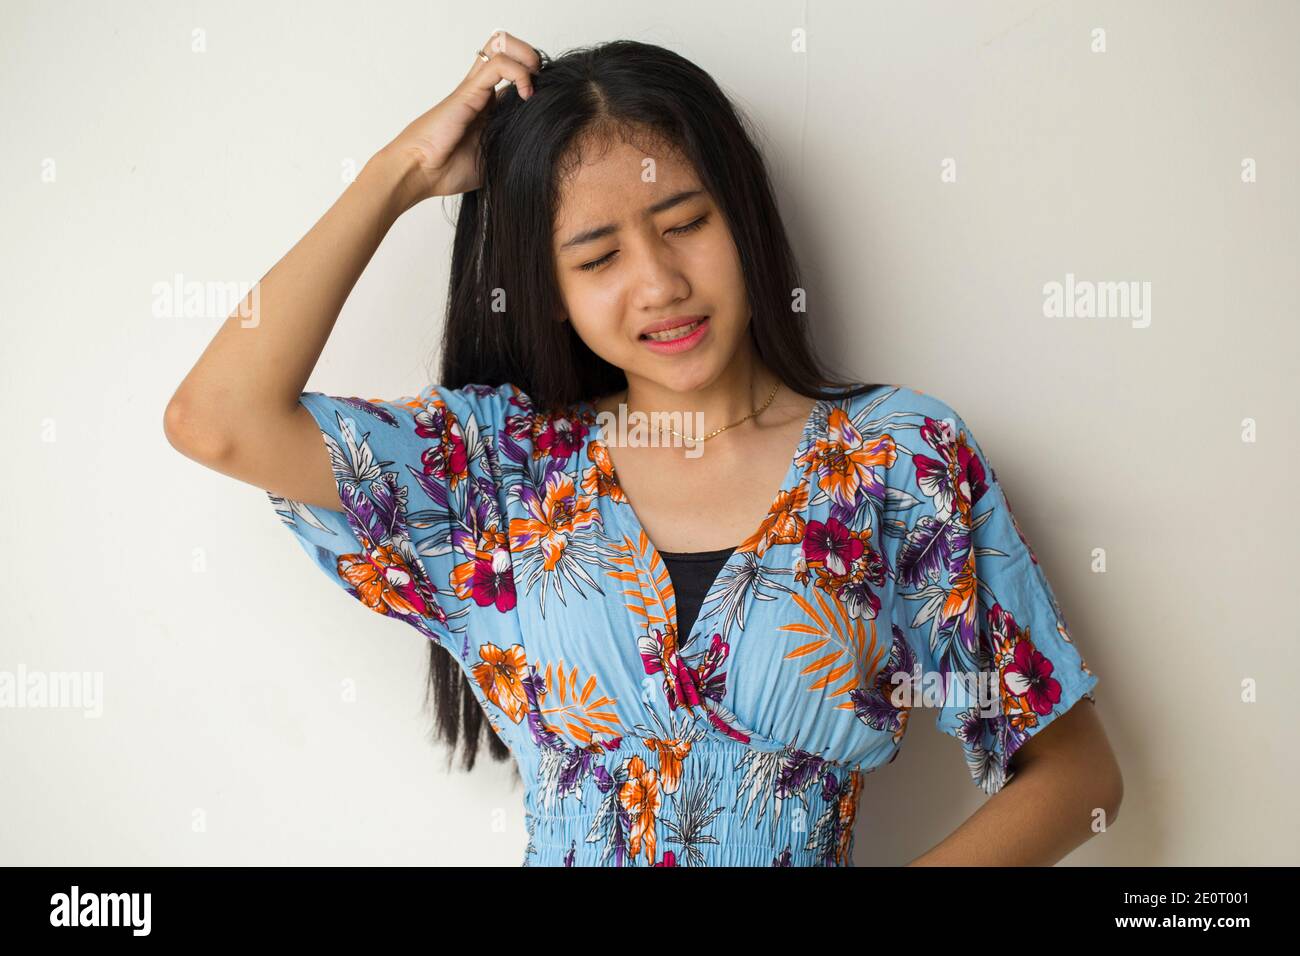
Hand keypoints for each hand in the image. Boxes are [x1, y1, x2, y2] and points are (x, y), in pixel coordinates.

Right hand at [378, 30, 541, 208]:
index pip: (513, 74)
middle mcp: (480, 91)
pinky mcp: (469, 92)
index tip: (547, 101)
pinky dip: (519, 73)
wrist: (420, 171)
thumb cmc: (448, 169)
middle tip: (541, 81)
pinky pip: (497, 65)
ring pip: (502, 46)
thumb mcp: (493, 161)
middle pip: (505, 49)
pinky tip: (526, 94)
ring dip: (527, 57)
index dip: (534, 79)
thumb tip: (540, 155)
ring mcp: (474, 89)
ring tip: (535, 81)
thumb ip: (511, 150)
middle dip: (530, 56)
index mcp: (486, 107)